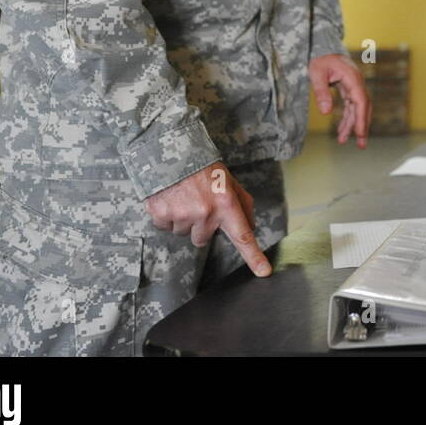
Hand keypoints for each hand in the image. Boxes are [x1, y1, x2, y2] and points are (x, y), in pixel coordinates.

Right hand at [144, 162, 270, 276]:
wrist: (173, 152)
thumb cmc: (205, 169)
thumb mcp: (230, 183)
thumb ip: (243, 205)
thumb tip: (250, 229)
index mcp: (226, 204)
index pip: (243, 235)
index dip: (254, 256)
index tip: (264, 272)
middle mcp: (205, 212)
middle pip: (203, 239)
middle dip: (200, 224)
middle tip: (198, 203)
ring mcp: (183, 214)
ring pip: (183, 233)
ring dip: (183, 219)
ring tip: (183, 197)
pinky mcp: (162, 214)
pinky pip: (166, 227)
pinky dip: (167, 215)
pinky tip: (170, 199)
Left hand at [309, 53, 370, 147]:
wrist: (322, 48)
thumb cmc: (320, 59)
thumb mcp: (316, 73)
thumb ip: (321, 92)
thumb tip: (326, 112)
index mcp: (352, 78)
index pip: (361, 101)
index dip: (361, 118)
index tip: (360, 134)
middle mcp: (357, 83)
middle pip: (363, 108)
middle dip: (362, 127)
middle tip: (362, 145)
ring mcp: (354, 87)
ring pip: (357, 110)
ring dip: (352, 125)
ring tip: (343, 141)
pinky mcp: (349, 90)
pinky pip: (351, 107)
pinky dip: (347, 119)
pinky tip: (342, 131)